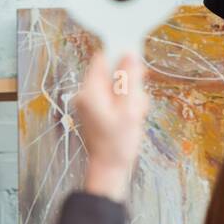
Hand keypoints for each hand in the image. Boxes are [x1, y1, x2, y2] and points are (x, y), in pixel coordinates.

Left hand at [77, 50, 148, 202]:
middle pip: (112, 72)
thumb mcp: (128, 109)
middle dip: (130, 82)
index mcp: (89, 92)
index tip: (137, 64)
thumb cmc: (116, 144)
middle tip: (137, 100)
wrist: (109, 168)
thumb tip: (129, 55)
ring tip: (134, 114)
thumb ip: (129, 80)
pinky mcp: (99, 109)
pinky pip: (116, 97)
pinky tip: (131, 117)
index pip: (102, 59)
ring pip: (118, 85)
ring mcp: (92, 102)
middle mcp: (87, 94)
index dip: (121, 57)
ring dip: (131, 95)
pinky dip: (127, 104)